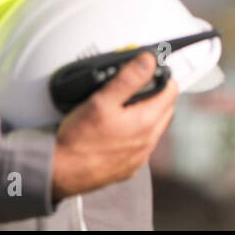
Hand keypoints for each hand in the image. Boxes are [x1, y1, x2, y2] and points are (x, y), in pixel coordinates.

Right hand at [51, 52, 177, 200]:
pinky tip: (117, 130)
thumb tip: (147, 62)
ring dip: (146, 115)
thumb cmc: (79, 140)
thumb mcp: (101, 100)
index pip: (171, 92)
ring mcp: (139, 156)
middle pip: (165, 110)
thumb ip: (128, 79)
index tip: (151, 72)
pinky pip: (141, 146)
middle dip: (156, 95)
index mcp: (146, 122)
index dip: (162, 77)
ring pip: (154, 128)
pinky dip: (135, 134)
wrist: (62, 171)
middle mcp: (147, 142)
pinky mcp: (129, 167)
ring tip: (124, 106)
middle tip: (138, 86)